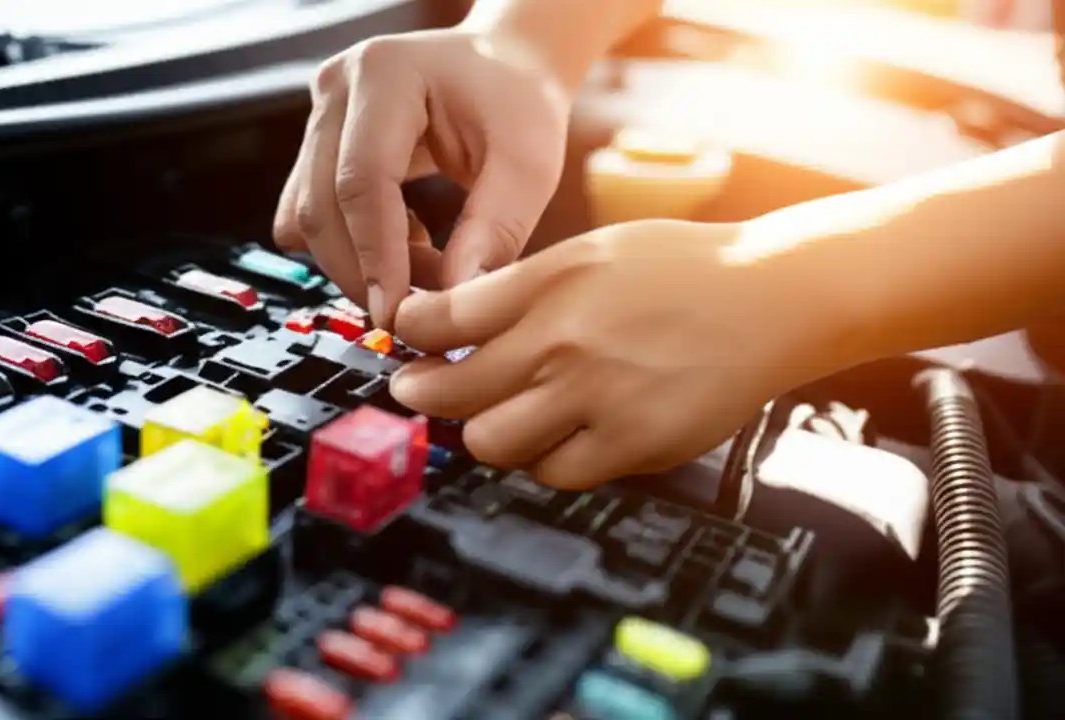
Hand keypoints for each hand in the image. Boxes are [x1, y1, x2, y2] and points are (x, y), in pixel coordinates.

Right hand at [273, 27, 571, 328]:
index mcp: (386, 74)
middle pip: (320, 205)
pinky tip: (407, 244)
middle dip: (363, 271)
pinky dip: (354, 247)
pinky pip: (312, 215)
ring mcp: (319, 115)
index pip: (361, 180)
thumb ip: (496, 228)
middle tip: (419, 309)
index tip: (398, 312)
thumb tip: (454, 298)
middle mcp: (338, 88)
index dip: (375, 255)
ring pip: (307, 218)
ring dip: (359, 263)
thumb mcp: (529, 163)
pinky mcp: (318, 145)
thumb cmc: (519, 102)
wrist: (506, 67)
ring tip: (428, 270)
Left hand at [389, 220, 845, 489]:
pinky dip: (545, 460)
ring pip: (493, 443)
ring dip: (487, 431)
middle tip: (419, 391)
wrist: (775, 298)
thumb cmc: (686, 269)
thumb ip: (524, 287)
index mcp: (551, 282)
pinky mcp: (633, 444)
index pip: (444, 317)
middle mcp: (565, 341)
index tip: (406, 340)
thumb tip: (455, 320)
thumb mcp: (594, 250)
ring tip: (496, 416)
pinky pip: (554, 473)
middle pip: (453, 391)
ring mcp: (597, 397)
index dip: (411, 333)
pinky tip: (555, 436)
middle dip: (423, 393)